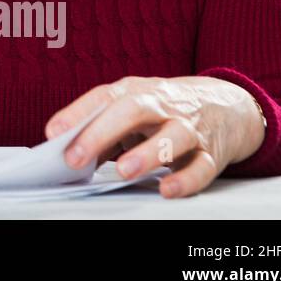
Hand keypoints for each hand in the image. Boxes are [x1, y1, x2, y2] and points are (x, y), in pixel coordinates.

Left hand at [44, 75, 266, 198]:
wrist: (227, 104)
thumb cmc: (166, 108)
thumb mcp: (133, 108)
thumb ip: (103, 127)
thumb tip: (68, 153)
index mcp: (137, 91)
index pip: (103, 97)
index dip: (76, 114)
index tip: (53, 133)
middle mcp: (162, 105)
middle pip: (132, 111)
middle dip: (101, 133)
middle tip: (75, 157)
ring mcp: (189, 127)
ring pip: (171, 137)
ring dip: (146, 154)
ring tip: (123, 171)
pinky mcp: (213, 153)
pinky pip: (201, 167)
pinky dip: (185, 179)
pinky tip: (167, 189)